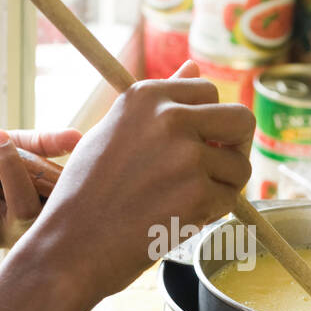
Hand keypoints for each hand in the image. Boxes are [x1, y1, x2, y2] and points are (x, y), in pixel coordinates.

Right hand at [34, 61, 253, 301]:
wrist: (70, 244)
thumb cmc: (87, 192)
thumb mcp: (114, 131)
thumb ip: (159, 101)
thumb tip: (193, 66)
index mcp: (146, 95)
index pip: (208, 91)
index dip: (209, 121)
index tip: (197, 142)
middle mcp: (169, 117)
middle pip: (240, 119)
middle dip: (236, 145)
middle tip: (218, 169)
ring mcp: (186, 155)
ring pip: (239, 166)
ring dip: (222, 187)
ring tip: (184, 201)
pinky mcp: (197, 193)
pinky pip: (230, 200)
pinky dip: (211, 214)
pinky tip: (178, 218)